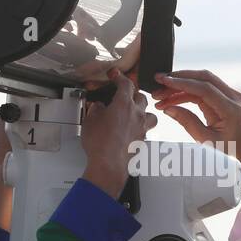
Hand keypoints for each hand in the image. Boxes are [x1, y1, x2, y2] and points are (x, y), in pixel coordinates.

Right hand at [80, 69, 155, 196]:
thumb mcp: (90, 120)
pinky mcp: (143, 140)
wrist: (109, 165)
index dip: (120, 76)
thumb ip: (96, 109)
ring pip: (149, 113)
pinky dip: (140, 125)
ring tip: (134, 112)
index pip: (126, 83)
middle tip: (123, 94)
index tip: (116, 75)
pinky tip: (133, 128)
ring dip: (142, 110)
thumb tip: (98, 107)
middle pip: (141, 96)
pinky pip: (146, 128)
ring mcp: (142, 128)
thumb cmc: (100, 144)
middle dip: (132, 93)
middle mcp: (137, 114)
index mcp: (123, 104)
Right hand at [153, 70, 240, 218]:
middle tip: (158, 83)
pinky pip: (204, 89)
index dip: (182, 83)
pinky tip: (171, 100)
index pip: (205, 88)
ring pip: (202, 81)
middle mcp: (235, 98)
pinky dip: (187, 92)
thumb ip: (187, 122)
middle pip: (204, 78)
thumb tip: (168, 108)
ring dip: (180, 86)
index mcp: (232, 110)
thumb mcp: (206, 140)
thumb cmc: (228, 151)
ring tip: (160, 96)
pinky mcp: (226, 96)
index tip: (164, 81)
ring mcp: (232, 95)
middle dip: (179, 79)